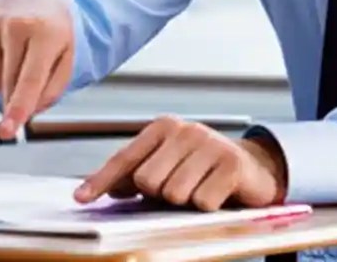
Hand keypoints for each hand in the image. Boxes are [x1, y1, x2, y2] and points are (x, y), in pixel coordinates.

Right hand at [0, 0, 74, 138]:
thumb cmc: (53, 34)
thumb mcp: (66, 58)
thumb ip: (51, 90)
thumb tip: (27, 113)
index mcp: (46, 34)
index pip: (30, 80)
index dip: (18, 108)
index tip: (7, 131)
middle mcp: (16, 25)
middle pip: (9, 84)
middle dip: (17, 98)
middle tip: (30, 85)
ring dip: (5, 83)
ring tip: (20, 60)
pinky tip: (2, 58)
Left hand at [73, 116, 287, 211]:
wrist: (255, 167)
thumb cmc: (204, 168)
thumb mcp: (168, 165)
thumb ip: (137, 174)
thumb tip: (107, 190)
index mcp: (163, 128)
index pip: (125, 158)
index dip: (101, 180)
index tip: (81, 198)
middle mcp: (185, 130)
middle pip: (148, 180)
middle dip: (160, 194)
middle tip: (180, 188)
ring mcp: (209, 144)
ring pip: (174, 193)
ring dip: (186, 201)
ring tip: (200, 189)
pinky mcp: (231, 164)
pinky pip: (202, 202)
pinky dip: (207, 207)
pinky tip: (217, 193)